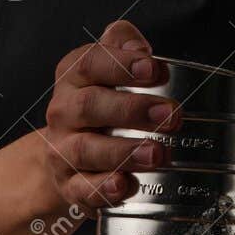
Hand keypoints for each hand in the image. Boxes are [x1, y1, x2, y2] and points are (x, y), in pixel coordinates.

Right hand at [40, 20, 181, 210]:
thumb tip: (140, 47)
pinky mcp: (70, 185)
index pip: (90, 63)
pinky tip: (125, 185)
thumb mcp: (108, 68)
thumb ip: (122, 46)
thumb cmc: (99, 106)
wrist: (66, 155)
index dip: (122, 65)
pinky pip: (82, 188)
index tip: (155, 70)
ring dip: (123, 152)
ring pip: (86, 150)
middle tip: (171, 116)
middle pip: (89, 106)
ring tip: (156, 153)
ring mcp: (64, 150)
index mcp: (74, 78)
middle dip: (131, 110)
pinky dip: (104, 189)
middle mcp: (64, 112)